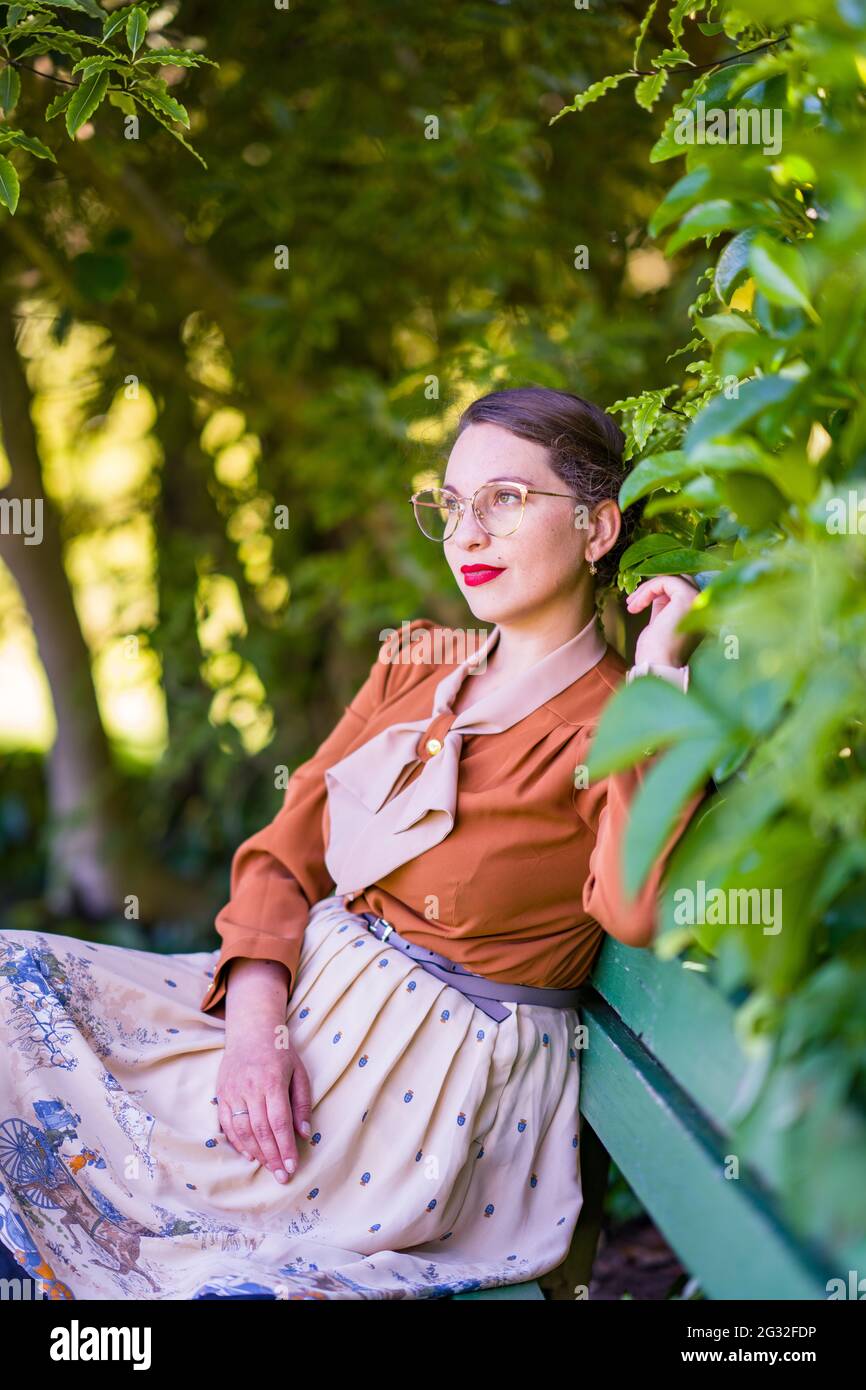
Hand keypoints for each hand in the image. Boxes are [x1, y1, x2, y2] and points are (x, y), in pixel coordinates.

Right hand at [215, 1033, 311, 1183]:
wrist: (250, 1031)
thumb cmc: (280, 1053)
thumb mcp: (299, 1072)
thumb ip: (301, 1104)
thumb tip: (305, 1134)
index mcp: (272, 1082)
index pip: (279, 1122)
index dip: (286, 1147)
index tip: (292, 1166)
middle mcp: (250, 1088)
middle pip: (261, 1131)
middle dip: (272, 1157)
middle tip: (282, 1176)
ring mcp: (233, 1092)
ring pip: (242, 1131)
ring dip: (256, 1153)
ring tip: (269, 1168)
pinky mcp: (222, 1094)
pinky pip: (227, 1124)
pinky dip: (237, 1142)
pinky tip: (249, 1154)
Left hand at [627, 575, 700, 668]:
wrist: (658, 666)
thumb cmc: (657, 651)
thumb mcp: (660, 622)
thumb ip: (662, 606)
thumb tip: (655, 591)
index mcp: (698, 612)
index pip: (680, 588)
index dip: (657, 590)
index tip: (636, 604)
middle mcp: (703, 604)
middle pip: (677, 580)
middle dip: (652, 587)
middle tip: (632, 601)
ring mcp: (697, 600)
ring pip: (670, 579)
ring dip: (646, 589)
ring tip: (631, 604)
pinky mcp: (686, 598)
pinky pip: (664, 581)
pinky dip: (646, 590)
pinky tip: (636, 606)